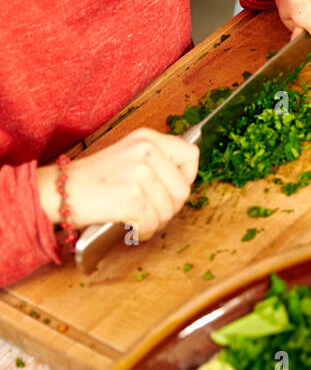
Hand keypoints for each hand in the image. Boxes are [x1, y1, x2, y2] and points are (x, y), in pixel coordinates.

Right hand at [37, 129, 199, 245]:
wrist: (60, 190)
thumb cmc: (93, 179)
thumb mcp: (129, 155)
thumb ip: (157, 162)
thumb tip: (184, 180)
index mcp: (148, 138)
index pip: (191, 155)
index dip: (186, 178)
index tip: (171, 189)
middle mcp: (147, 150)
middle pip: (183, 189)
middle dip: (170, 208)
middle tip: (151, 211)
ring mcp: (141, 173)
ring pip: (170, 210)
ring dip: (155, 222)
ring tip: (138, 218)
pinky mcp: (133, 197)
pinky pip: (153, 223)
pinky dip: (143, 231)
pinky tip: (132, 227)